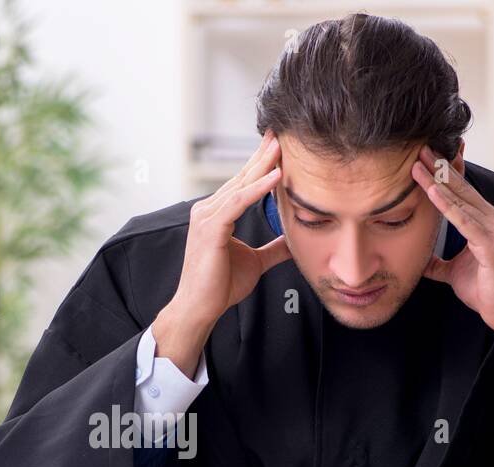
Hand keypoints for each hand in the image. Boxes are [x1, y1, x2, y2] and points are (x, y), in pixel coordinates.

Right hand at [153, 129, 291, 377]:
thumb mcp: (255, 262)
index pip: (242, 182)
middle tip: (281, 132)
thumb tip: (294, 242)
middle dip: (262, 154)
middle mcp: (208, 210)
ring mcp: (207, 217)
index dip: (261, 164)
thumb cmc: (220, 287)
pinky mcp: (211, 229)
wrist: (199, 308)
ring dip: (263, 165)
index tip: (279, 146)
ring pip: (240, 185)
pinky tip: (276, 177)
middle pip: (240, 176)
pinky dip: (257, 189)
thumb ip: (274, 248)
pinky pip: (237, 202)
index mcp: (216, 214)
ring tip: (282, 147)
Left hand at [412, 145, 493, 377]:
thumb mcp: (453, 273)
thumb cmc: (487, 291)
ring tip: (418, 164)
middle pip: (459, 188)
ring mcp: (493, 229)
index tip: (423, 157)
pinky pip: (464, 221)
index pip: (460, 191)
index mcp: (484, 221)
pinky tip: (431, 192)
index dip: (442, 173)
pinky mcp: (490, 244)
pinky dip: (446, 206)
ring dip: (437, 181)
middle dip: (437, 168)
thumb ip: (438, 263)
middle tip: (418, 148)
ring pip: (459, 199)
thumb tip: (420, 260)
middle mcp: (492, 219)